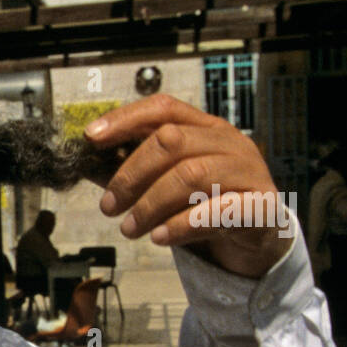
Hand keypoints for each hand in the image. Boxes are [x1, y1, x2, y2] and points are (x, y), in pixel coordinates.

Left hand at [84, 94, 293, 279]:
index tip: (91, 138)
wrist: (258, 237)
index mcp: (205, 128)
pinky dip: (182, 224)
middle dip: (131, 175)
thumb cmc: (207, 204)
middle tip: (108, 206)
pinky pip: (218, 210)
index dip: (124, 119)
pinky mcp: (259, 206)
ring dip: (150, 205)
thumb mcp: (169, 184)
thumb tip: (87, 165)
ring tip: (129, 228)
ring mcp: (247, 171)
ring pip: (191, 175)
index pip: (163, 108)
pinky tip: (160, 237)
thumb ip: (134, 173)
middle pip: (171, 141)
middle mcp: (228, 142)